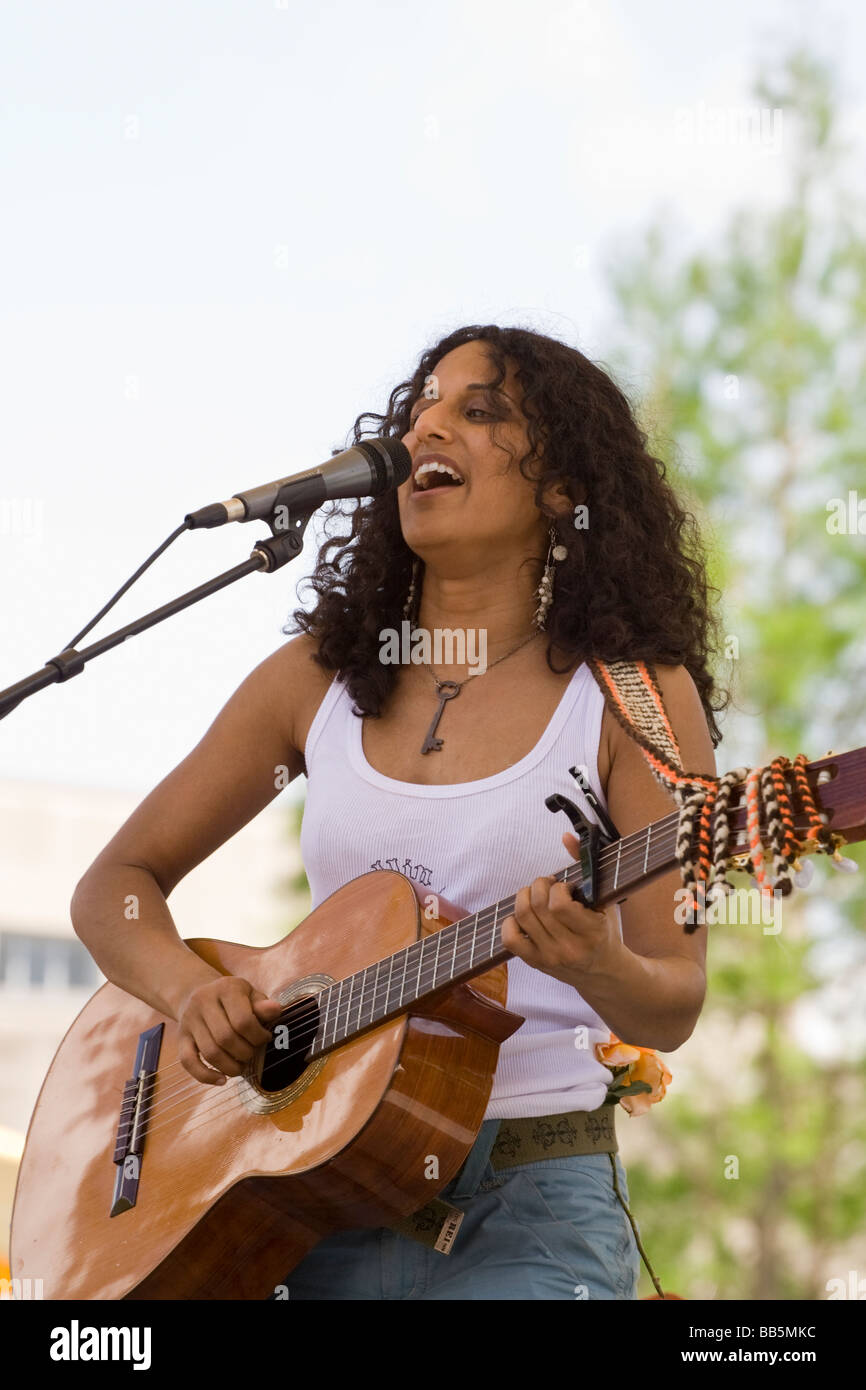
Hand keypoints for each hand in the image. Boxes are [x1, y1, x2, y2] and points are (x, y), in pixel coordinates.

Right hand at [176, 976, 283, 1084]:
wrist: (200, 993)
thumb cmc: (234, 999)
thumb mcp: (251, 995)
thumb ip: (263, 1006)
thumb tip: (276, 1010)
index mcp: (226, 988)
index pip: (243, 1020)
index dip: (258, 1036)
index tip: (265, 1038)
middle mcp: (203, 1001)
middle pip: (225, 1038)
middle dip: (245, 1052)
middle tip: (253, 1053)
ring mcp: (189, 1020)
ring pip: (210, 1052)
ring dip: (230, 1067)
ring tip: (242, 1066)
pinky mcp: (180, 1037)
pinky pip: (188, 1062)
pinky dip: (205, 1076)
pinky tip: (222, 1080)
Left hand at [500, 832, 621, 985]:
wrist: (603, 972)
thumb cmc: (605, 930)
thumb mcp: (605, 900)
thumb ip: (587, 866)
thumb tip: (566, 836)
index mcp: (591, 932)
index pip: (559, 905)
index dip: (557, 888)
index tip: (566, 888)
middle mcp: (569, 948)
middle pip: (536, 907)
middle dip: (539, 886)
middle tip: (548, 886)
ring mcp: (550, 957)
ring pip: (522, 917)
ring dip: (524, 897)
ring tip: (536, 895)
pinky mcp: (535, 963)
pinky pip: (510, 939)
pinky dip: (510, 922)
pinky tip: (523, 916)